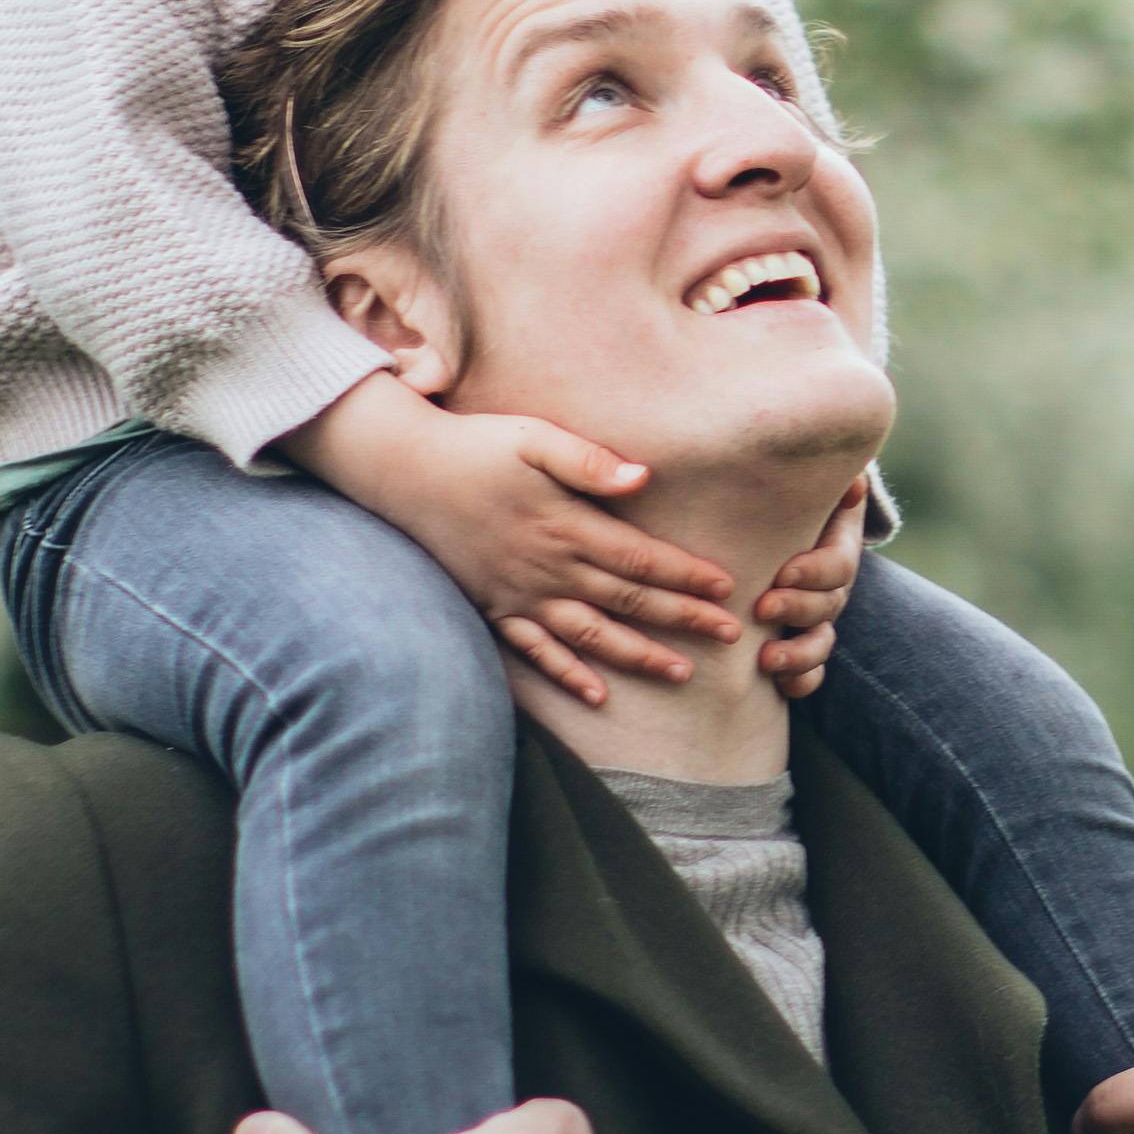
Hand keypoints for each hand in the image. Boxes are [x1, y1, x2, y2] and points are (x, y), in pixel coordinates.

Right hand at [294, 368, 737, 709]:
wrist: (404, 473)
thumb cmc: (475, 447)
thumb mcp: (533, 438)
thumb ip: (588, 461)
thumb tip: (642, 478)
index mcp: (566, 525)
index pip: (640, 558)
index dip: (686, 575)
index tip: (726, 589)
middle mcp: (548, 568)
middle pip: (628, 600)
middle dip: (683, 620)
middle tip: (729, 637)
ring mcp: (520, 594)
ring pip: (591, 635)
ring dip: (639, 656)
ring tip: (682, 673)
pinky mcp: (494, 607)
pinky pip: (535, 651)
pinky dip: (567, 674)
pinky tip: (597, 695)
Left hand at [752, 484, 868, 700]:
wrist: (774, 521)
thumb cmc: (784, 497)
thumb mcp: (806, 484)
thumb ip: (828, 479)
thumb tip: (854, 485)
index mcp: (834, 548)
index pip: (837, 566)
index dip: (815, 572)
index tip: (783, 572)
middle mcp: (830, 587)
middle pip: (828, 606)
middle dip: (797, 609)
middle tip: (763, 607)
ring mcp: (815, 618)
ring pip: (820, 643)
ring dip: (798, 655)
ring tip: (766, 660)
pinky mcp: (796, 641)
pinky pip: (809, 672)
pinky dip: (798, 682)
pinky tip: (777, 686)